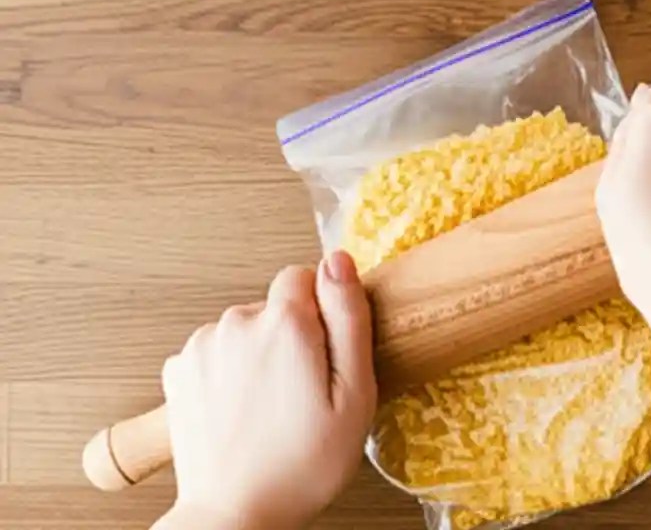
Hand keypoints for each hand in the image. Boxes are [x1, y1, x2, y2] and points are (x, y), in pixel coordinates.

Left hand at [154, 251, 376, 529]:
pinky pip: (216, 352)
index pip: (307, 274)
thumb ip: (349, 317)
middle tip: (306, 391)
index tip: (328, 355)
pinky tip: (243, 410)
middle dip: (293, 336)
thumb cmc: (303, 465)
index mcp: (285, 322)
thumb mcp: (355, 393)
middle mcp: (236, 323)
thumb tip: (339, 260)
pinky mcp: (179, 372)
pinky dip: (230, 372)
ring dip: (260, 354)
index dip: (325, 313)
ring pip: (246, 328)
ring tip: (273, 406)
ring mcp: (202, 346)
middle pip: (276, 305)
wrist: (235, 515)